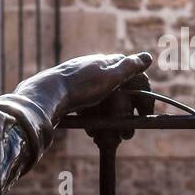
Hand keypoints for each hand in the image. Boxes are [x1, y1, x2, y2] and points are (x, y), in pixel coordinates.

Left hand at [11, 52, 152, 124]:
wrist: (46, 95)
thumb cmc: (80, 85)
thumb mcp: (109, 76)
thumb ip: (129, 67)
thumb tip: (148, 57)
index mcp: (105, 64)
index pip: (132, 77)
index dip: (141, 97)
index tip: (146, 114)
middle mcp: (95, 72)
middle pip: (118, 96)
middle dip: (123, 117)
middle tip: (126, 135)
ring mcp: (83, 84)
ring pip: (105, 107)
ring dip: (109, 123)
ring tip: (108, 138)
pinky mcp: (72, 96)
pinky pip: (90, 111)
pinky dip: (94, 122)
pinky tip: (93, 132)